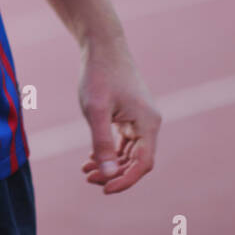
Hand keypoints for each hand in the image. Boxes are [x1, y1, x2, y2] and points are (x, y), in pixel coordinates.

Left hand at [78, 36, 160, 193]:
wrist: (102, 44)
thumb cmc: (99, 74)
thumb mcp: (95, 110)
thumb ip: (102, 143)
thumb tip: (108, 175)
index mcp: (148, 123)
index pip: (143, 164)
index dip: (125, 180)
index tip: (104, 189)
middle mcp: (149, 123)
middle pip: (137, 161)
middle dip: (114, 174)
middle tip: (88, 178)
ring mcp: (140, 119)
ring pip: (129, 153)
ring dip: (110, 164)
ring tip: (86, 171)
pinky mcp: (130, 115)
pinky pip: (124, 142)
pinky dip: (109, 151)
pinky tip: (91, 158)